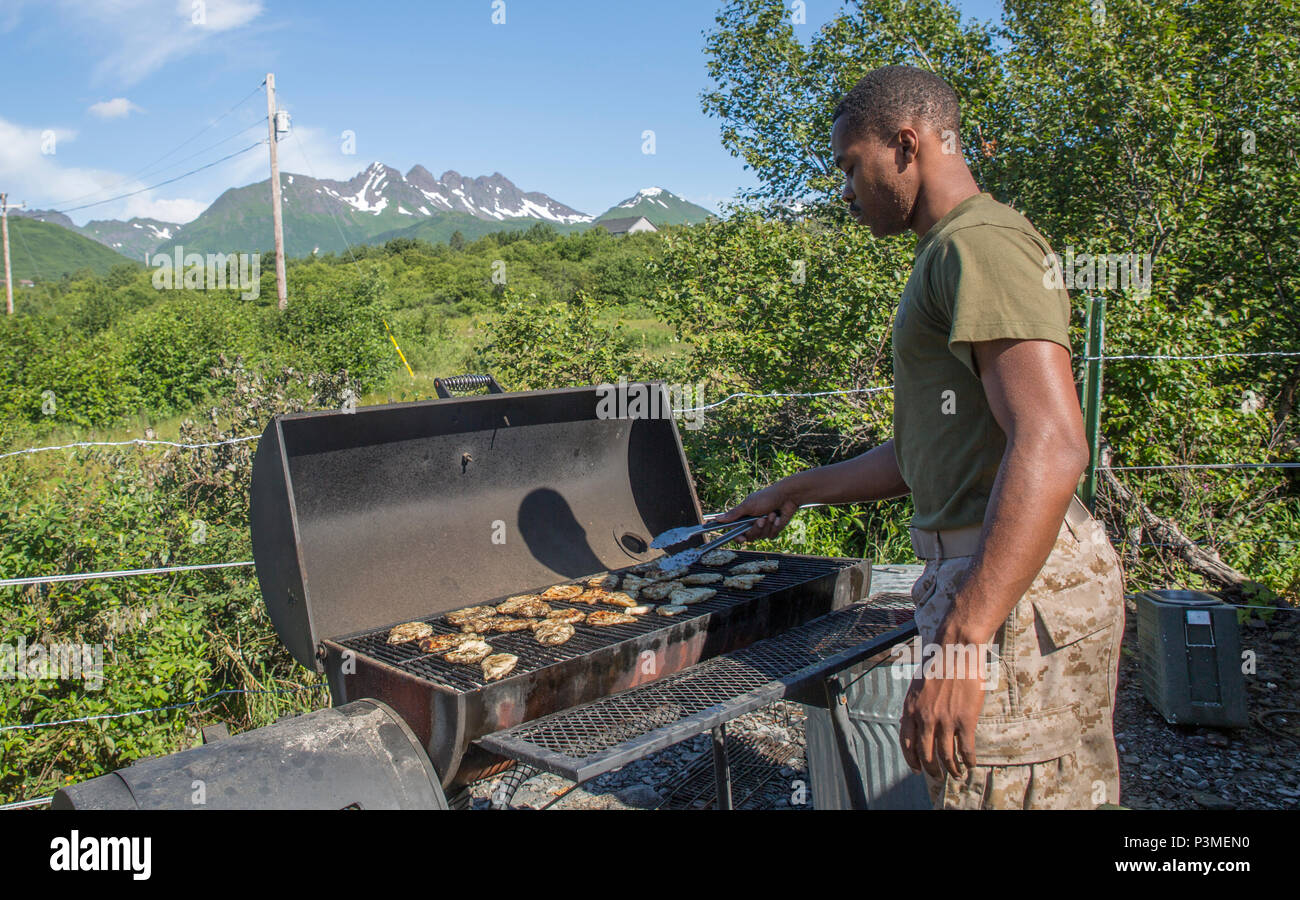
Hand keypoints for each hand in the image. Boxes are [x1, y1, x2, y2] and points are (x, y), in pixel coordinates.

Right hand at [711, 482, 799, 542]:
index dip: (738, 537)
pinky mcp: (773, 529)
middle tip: (760, 519)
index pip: (736, 532)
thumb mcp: (748, 505)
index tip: (742, 538)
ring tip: (771, 514)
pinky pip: (771, 536)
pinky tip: (777, 518)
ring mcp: (763, 527)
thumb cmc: (767, 497)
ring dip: (767, 526)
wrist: (787, 496)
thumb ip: (734, 514)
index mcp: (743, 517)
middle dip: (756, 529)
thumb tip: (717, 519)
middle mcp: (752, 523)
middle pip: (749, 537)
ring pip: (761, 537)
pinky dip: (774, 527)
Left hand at [898, 634, 985, 779]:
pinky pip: (965, 749)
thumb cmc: (938, 664)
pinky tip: (970, 764)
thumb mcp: (918, 686)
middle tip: (937, 776)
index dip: (911, 760)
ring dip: (951, 770)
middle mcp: (925, 718)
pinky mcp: (965, 719)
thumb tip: (917, 723)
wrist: (956, 649)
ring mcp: (945, 720)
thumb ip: (916, 706)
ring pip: (946, 756)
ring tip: (956, 774)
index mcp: (911, 709)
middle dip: (932, 770)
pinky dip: (968, 761)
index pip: (907, 743)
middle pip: (926, 754)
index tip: (917, 769)